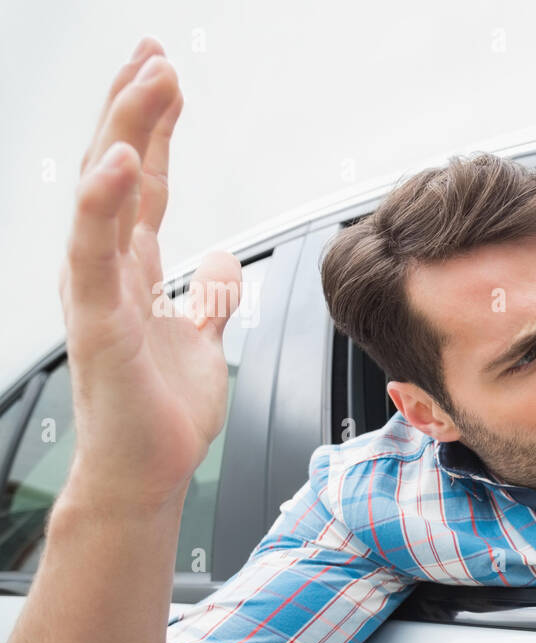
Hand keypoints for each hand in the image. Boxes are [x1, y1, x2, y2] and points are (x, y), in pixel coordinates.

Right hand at [58, 36, 241, 509]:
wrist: (149, 472)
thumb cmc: (165, 414)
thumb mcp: (201, 341)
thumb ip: (205, 300)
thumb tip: (217, 270)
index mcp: (132, 270)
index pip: (145, 183)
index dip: (156, 127)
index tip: (166, 74)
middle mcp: (108, 270)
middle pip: (121, 172)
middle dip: (136, 108)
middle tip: (154, 53)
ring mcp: (97, 293)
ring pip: (106, 196)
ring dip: (127, 133)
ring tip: (148, 79)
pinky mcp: (98, 324)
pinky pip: (95, 256)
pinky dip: (103, 206)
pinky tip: (121, 164)